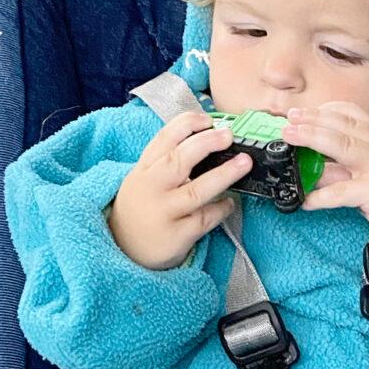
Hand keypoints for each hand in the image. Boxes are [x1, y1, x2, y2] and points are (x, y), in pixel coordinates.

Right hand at [110, 111, 250, 269]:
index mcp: (144, 169)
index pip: (164, 139)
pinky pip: (205, 219)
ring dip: (223, 175)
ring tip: (244, 163)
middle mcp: (152, 189)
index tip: (208, 119)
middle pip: (178, 160)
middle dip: (206, 143)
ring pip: (195, 191)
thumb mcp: (144, 179)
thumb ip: (167, 161)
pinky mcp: (176, 236)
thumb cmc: (141, 209)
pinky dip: (221, 209)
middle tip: (228, 135)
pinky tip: (230, 202)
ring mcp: (163, 213)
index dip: (187, 124)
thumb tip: (207, 139)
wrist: (124, 249)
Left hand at [282, 102, 368, 272]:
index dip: (324, 111)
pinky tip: (306, 200)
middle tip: (287, 122)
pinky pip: (341, 191)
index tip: (302, 113)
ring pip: (340, 146)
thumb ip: (347, 168)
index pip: (352, 114)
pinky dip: (320, 196)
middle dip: (310, 121)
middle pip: (341, 125)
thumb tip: (316, 166)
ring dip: (310, 139)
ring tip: (288, 140)